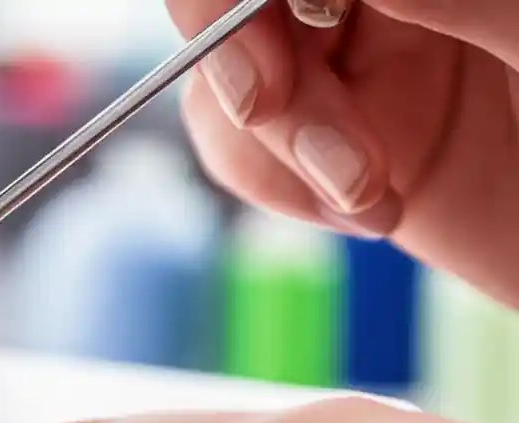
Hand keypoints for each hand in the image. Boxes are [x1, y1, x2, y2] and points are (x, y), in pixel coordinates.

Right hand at [178, 0, 518, 305]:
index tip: (255, 51)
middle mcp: (387, 7)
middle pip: (241, 14)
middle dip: (247, 67)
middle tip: (276, 110)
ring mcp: (364, 75)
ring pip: (231, 84)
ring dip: (276, 145)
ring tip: (365, 188)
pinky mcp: (348, 153)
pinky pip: (252, 157)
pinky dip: (282, 188)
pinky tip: (364, 208)